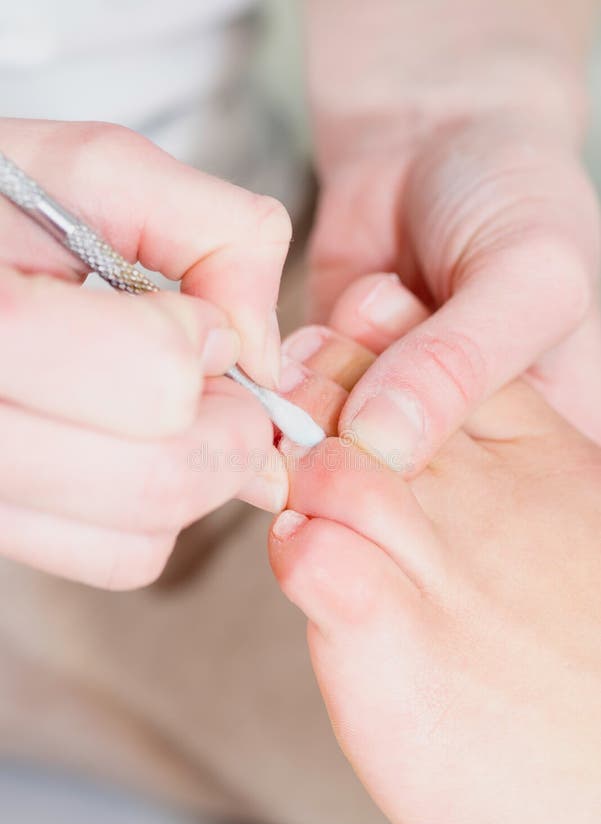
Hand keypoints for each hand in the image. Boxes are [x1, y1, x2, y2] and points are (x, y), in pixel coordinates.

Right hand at [0, 119, 290, 587]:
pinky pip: (119, 557)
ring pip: (145, 534)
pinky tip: (128, 444)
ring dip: (195, 469)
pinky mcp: (2, 532)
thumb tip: (257, 352)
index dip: (200, 346)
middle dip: (230, 428)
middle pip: (160, 480)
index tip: (193, 317)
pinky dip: (157, 510)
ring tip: (165, 405)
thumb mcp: (97, 173)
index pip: (154, 377)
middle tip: (218, 380)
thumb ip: (214, 232)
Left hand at [270, 321, 600, 823]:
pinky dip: (293, 548)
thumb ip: (498, 472)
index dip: (376, 357)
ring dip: (297, 476)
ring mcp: (436, 556)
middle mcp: (486, 492)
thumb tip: (411, 427)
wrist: (593, 795)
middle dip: (316, 400)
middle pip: (366, 395)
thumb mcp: (561, 532)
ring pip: (329, 459)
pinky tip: (308, 568)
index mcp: (538, 457)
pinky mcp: (384, 629)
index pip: (436, 353)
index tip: (349, 382)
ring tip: (308, 515)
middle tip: (300, 438)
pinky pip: (310, 547)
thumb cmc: (571, 657)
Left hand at [309, 112, 600, 472]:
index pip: (482, 522)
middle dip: (374, 414)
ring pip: (330, 450)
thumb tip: (382, 443)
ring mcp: (383, 422)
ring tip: (384, 300)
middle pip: (392, 492)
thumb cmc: (511, 195)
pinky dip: (302, 360)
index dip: (437, 488)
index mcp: (537, 445)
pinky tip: (344, 311)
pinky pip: (289, 409)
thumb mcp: (528, 274)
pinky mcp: (327, 391)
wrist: (433, 135)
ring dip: (337, 375)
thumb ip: (462, 362)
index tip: (419, 418)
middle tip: (399, 333)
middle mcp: (457, 450)